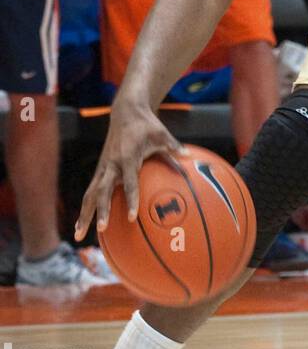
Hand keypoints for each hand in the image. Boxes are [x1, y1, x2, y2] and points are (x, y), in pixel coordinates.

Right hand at [75, 102, 183, 238]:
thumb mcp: (162, 133)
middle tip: (102, 229)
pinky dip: (85, 208)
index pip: (129, 182)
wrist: (126, 112)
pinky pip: (90, 191)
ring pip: (90, 194)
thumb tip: (189, 157)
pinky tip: (82, 225)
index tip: (131, 217)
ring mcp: (103, 168)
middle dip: (101, 210)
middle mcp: (112, 164)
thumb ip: (173, 146)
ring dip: (84, 214)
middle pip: (103, 191)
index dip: (131, 199)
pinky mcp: (100, 169)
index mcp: (128, 157)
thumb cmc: (147, 125)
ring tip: (78, 235)